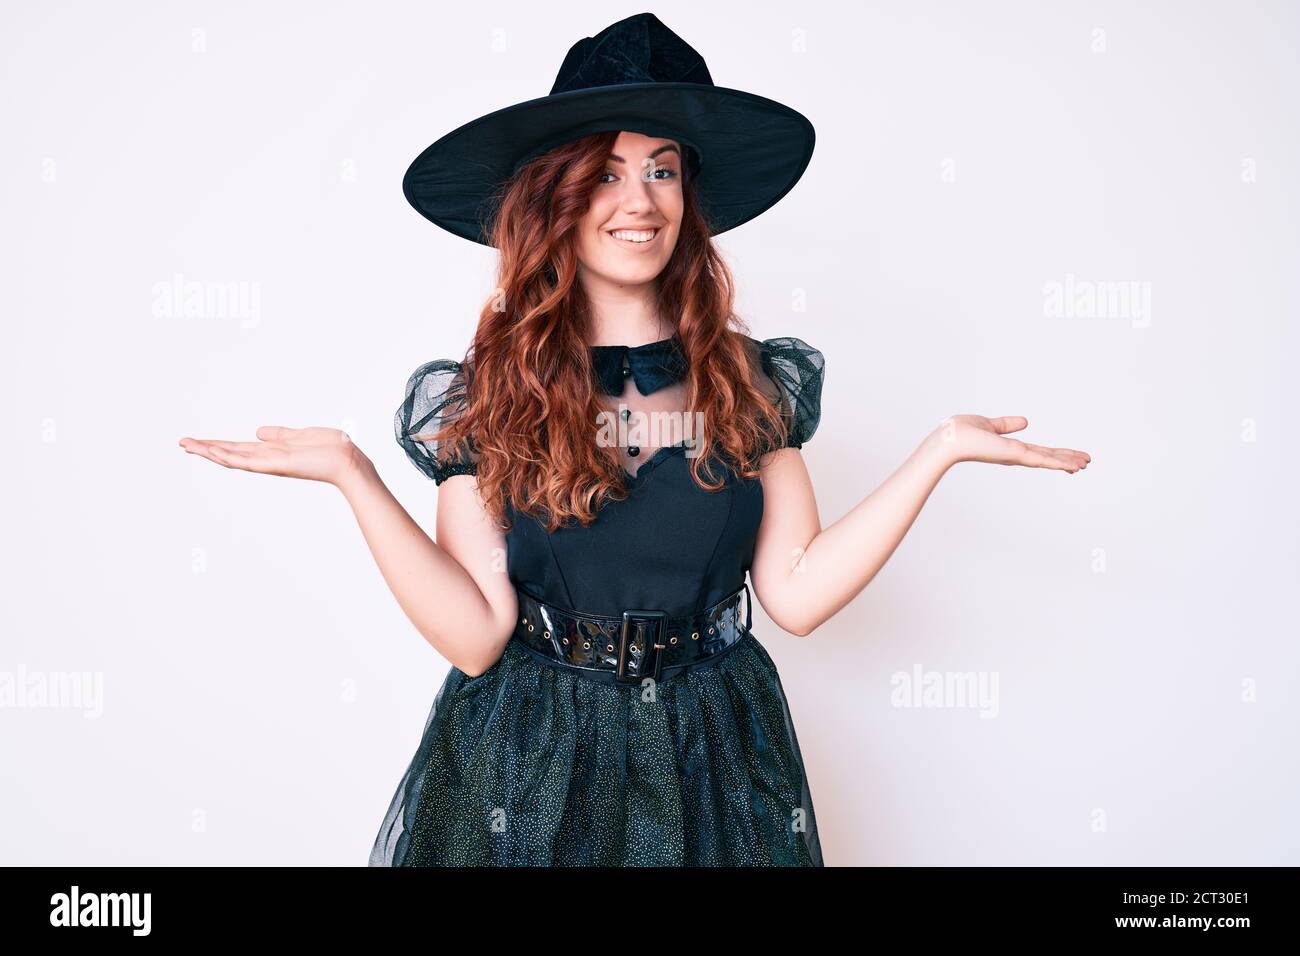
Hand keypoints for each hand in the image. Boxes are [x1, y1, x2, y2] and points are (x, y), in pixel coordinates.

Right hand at [178, 426, 370, 486]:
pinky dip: (228, 457)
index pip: (239, 448)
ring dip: (209, 451)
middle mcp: (267, 459)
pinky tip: (211, 452)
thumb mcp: (299, 435)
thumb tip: (258, 431)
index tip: (199, 441)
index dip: (218, 444)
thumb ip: (278, 434)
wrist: (347, 461)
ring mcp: (269, 463)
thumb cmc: (329, 449)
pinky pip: (247, 461)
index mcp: (272, 452)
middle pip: (230, 453)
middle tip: (182, 442)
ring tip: (187, 445)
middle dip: (206, 448)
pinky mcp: (275, 465)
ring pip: (232, 458)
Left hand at [928, 416, 1089, 472]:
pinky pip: (1042, 459)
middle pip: (1047, 457)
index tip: (1071, 456)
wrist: (950, 439)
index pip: (1038, 451)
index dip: (1055, 453)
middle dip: (1067, 459)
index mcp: (1009, 448)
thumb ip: (1007, 425)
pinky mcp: (1015, 455)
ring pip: (1048, 460)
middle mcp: (1015, 455)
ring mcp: (1016, 456)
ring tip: (1086, 464)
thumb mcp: (989, 425)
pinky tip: (1073, 465)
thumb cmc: (960, 433)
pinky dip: (1058, 462)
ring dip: (1068, 461)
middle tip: (1086, 462)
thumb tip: (1025, 421)